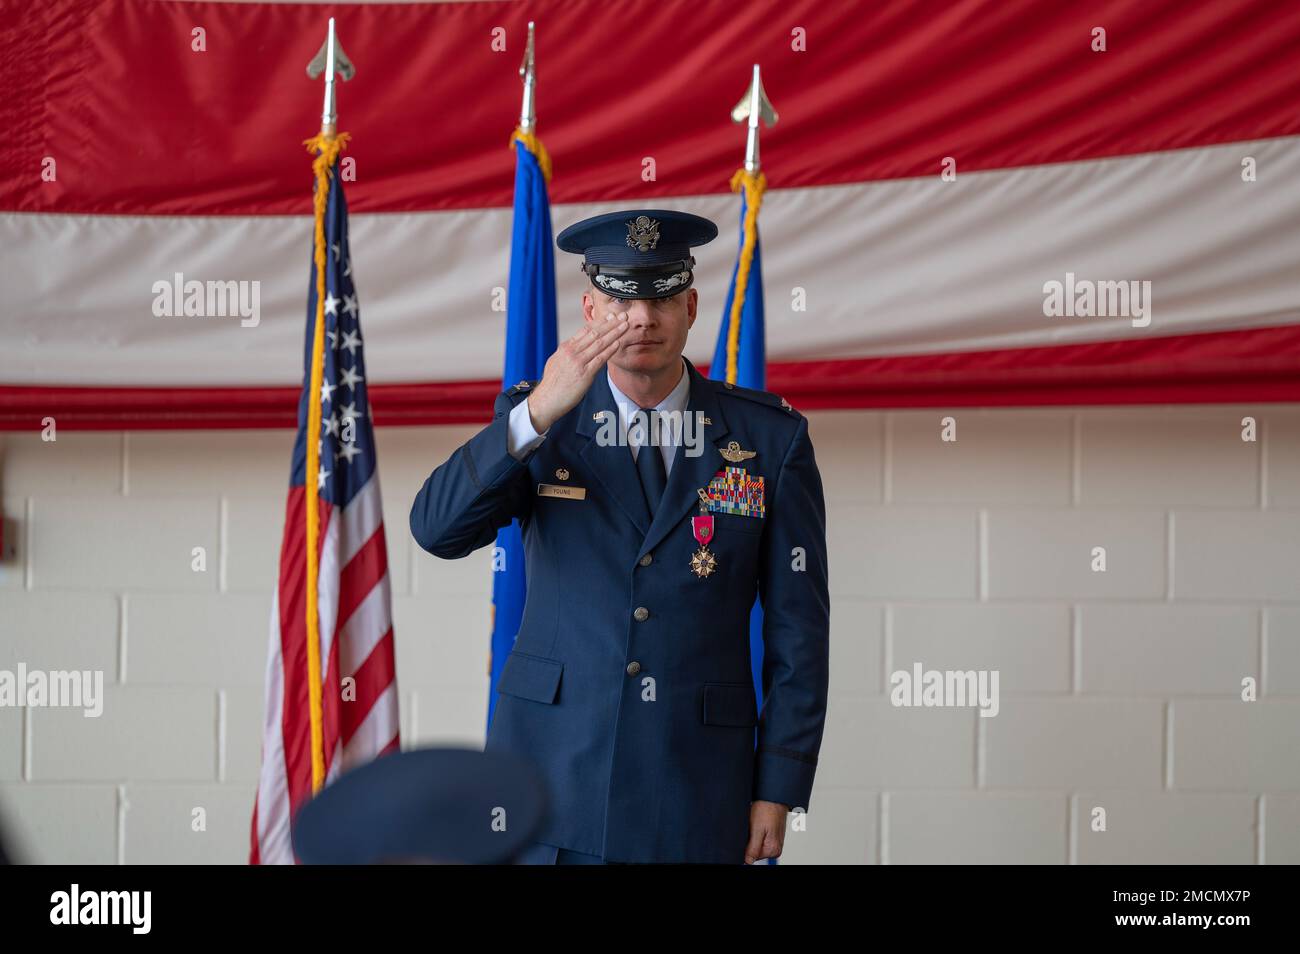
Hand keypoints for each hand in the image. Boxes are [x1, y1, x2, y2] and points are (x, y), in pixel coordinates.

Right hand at [527, 313, 630, 432]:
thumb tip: (577, 347)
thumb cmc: (552, 384)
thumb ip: (568, 353)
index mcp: (565, 347)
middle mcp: (572, 352)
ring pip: (599, 343)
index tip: (611, 316)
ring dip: (614, 333)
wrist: (546, 400)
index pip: (586, 330)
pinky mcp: (584, 374)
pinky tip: (618, 343)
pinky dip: (610, 350)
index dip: (600, 321)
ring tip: (625, 326)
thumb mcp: (556, 362)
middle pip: (595, 333)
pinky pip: (600, 359)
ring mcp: (578, 362)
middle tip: (623, 316)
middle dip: (611, 323)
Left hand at [745, 800, 790, 863]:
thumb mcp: (756, 829)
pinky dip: (754, 832)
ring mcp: (774, 841)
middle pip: (754, 851)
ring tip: (754, 824)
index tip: (746, 835)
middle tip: (750, 828)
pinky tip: (755, 823)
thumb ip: (752, 848)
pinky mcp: (772, 834)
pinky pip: (759, 838)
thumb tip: (748, 861)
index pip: (752, 857)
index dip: (745, 847)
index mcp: (773, 849)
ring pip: (755, 844)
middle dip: (748, 841)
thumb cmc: (767, 808)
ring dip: (751, 836)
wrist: (773, 795)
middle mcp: (775, 847)